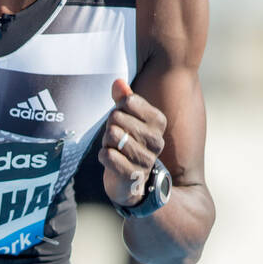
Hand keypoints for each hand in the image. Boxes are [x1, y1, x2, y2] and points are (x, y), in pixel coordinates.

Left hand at [98, 78, 165, 209]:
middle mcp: (156, 140)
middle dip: (109, 126)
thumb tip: (118, 83)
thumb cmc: (128, 143)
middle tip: (115, 138)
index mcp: (158, 121)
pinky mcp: (132, 175)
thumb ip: (123, 99)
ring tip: (113, 148)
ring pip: (112, 135)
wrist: (130, 180)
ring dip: (106, 142)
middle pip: (117, 117)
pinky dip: (103, 155)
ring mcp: (145, 159)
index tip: (123, 122)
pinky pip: (108, 155)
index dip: (118, 109)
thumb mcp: (127, 118)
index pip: (128, 101)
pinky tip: (110, 159)